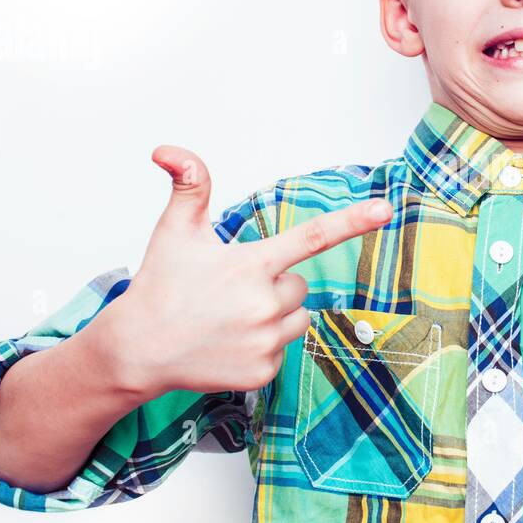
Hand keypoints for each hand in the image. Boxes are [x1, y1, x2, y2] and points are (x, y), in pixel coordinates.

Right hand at [101, 145, 392, 399]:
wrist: (137, 350)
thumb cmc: (160, 287)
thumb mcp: (175, 231)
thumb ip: (188, 186)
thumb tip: (169, 150)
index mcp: (251, 264)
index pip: (313, 236)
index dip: (353, 220)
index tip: (386, 209)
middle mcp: (263, 303)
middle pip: (299, 285)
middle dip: (274, 284)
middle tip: (232, 292)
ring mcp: (265, 341)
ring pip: (297, 319)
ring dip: (274, 316)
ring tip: (230, 318)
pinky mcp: (262, 372)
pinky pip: (282, 351)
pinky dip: (262, 346)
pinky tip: (228, 343)